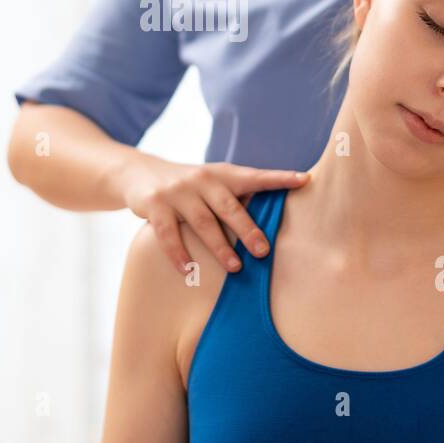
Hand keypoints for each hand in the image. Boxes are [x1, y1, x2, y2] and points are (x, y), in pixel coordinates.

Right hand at [119, 156, 309, 275]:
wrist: (139, 172)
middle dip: (248, 229)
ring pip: (202, 222)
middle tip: (264, 251)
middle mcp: (201, 179)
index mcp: (221, 174)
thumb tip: (274, 220)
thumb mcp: (212, 182)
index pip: (254, 176)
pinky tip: (188, 270)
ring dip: (220, 246)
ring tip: (235, 267)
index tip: (304, 180)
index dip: (279, 178)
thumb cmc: (188, 186)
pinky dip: (178, 253)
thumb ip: (236, 196)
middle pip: (229, 206)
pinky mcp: (154, 204)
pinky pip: (167, 233)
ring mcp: (177, 191)